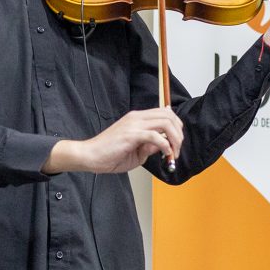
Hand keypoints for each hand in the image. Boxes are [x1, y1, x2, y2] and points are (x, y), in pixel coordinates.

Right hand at [42, 107, 182, 173]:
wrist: (90, 156)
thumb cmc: (109, 155)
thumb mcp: (136, 151)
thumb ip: (150, 146)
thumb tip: (164, 145)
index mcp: (137, 118)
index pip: (164, 113)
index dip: (176, 126)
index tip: (176, 143)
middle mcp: (136, 117)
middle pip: (169, 115)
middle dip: (179, 133)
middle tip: (177, 149)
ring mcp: (134, 124)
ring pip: (165, 123)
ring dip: (175, 139)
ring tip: (172, 153)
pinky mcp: (131, 135)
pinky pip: (156, 136)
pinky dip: (165, 146)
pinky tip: (164, 154)